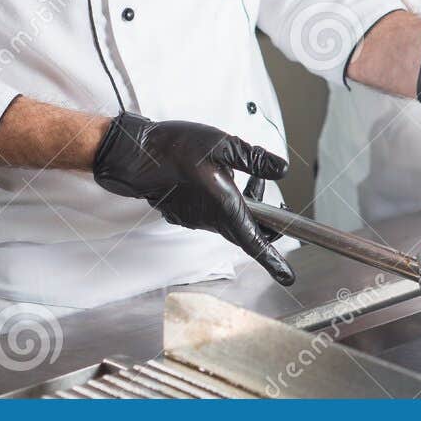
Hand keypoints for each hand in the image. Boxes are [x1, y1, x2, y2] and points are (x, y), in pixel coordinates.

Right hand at [91, 111, 294, 284]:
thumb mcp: (222, 144)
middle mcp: (208, 219)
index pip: (254, 241)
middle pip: (246, 231)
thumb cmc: (172, 149)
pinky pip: (213, 215)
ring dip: (246, 207)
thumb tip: (280, 169)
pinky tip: (225, 179)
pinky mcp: (183, 212)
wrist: (133, 153)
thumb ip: (254, 159)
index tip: (287, 276)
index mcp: (223, 207)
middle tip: (281, 209)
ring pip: (230, 221)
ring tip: (253, 181)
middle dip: (266, 222)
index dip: (273, 260)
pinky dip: (227, 203)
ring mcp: (194, 218)